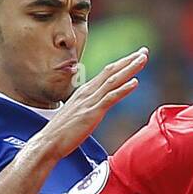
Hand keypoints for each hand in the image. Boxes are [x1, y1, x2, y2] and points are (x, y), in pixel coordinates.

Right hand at [30, 47, 147, 160]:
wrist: (48, 142)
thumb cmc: (62, 131)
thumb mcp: (77, 114)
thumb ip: (87, 107)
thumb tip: (94, 109)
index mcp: (85, 92)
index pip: (106, 73)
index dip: (121, 64)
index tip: (135, 57)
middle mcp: (88, 92)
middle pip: (111, 71)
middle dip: (129, 60)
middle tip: (144, 51)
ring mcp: (90, 102)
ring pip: (113, 80)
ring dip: (129, 69)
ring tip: (143, 59)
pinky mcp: (91, 113)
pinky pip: (110, 98)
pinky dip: (123, 89)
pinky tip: (135, 82)